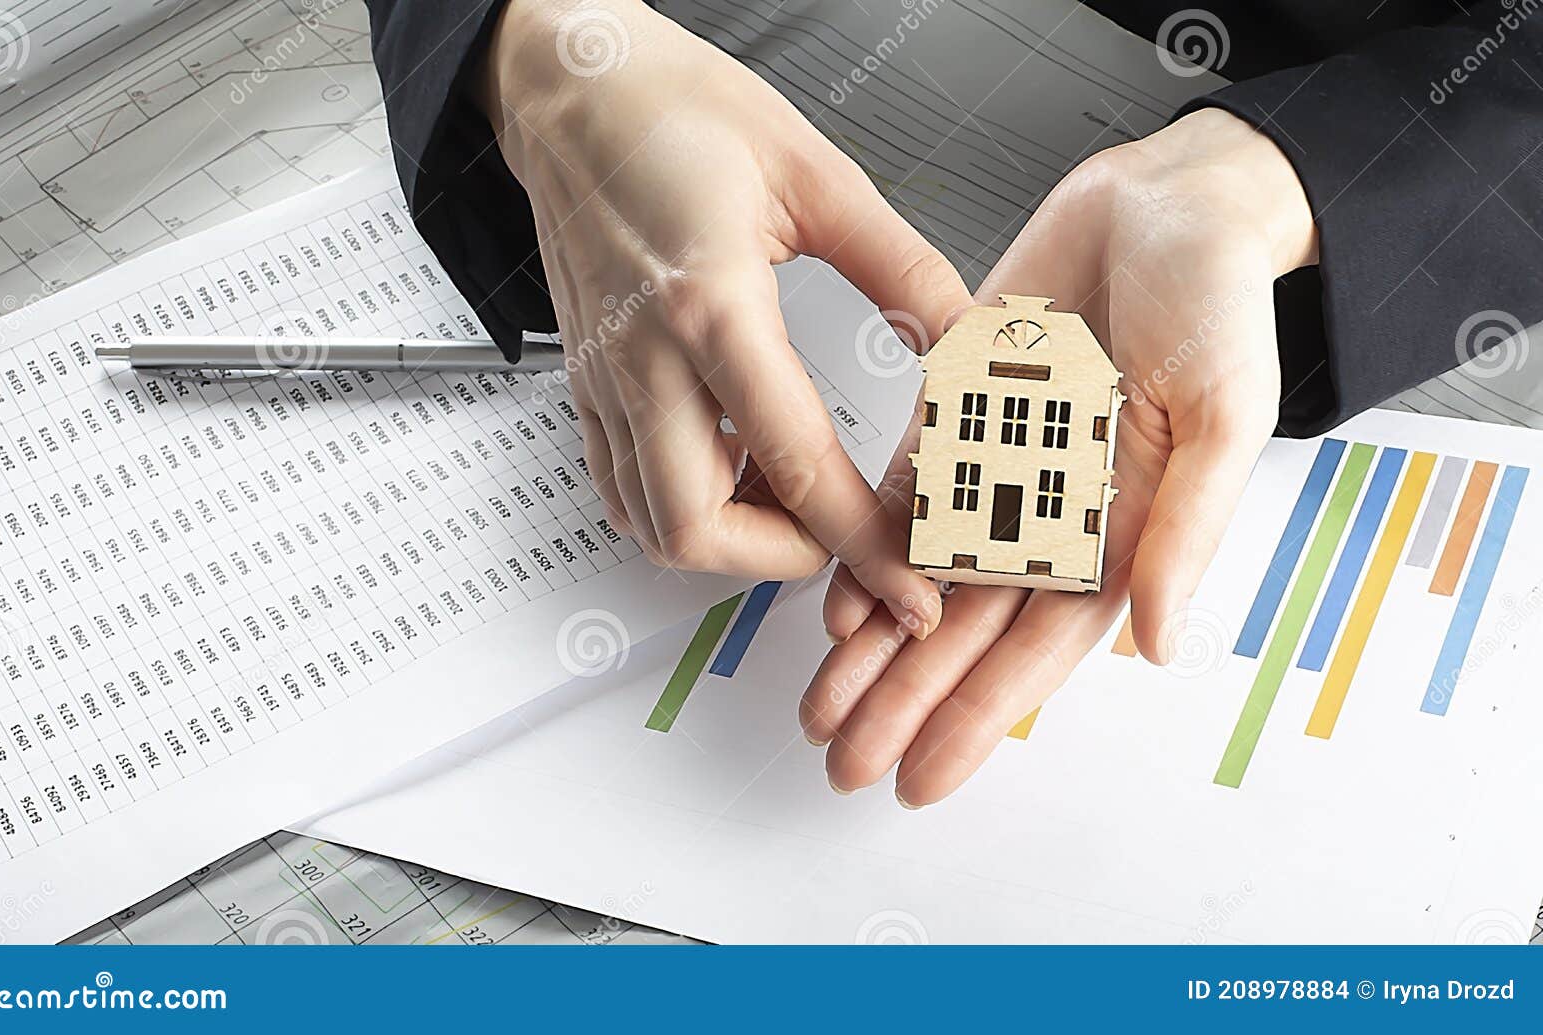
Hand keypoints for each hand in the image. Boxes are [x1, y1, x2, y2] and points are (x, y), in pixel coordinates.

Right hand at [479, 0, 969, 632]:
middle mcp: (644, 358)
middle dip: (782, 560)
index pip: (794, 462)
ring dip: (729, 539)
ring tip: (791, 498)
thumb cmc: (676, 111)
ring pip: (649, 522)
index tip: (908, 583)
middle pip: (695, 530)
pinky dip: (680, 507)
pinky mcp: (585, 382)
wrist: (573, 89)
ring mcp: (604, 378)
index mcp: (710, 306)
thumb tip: (965, 337)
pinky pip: (619, 486)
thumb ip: (902, 268)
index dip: (862, 542)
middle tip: (842, 534)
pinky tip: (733, 469)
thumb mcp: (816, 175)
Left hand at [801, 109, 1319, 805]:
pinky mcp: (954, 423)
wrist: (1163, 203)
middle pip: (964, 633)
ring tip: (820, 710)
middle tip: (843, 761)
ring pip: (921, 582)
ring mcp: (996, 474)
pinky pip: (900, 504)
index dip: (979, 715)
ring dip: (872, 650)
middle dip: (905, 701)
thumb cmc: (1215, 304)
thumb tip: (1157, 644)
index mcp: (1120, 533)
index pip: (1035, 650)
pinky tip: (829, 609)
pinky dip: (863, 556)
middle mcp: (1049, 518)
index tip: (924, 773)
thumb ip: (1183, 528)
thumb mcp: (1220, 414)